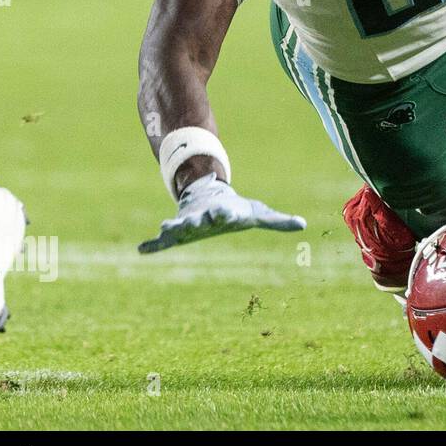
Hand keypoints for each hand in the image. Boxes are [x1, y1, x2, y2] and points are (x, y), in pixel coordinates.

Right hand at [138, 174, 305, 253]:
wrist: (209, 195)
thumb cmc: (236, 208)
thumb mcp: (257, 213)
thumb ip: (278, 221)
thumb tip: (304, 225)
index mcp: (223, 212)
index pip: (225, 213)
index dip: (225, 213)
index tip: (224, 213)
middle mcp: (203, 217)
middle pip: (199, 219)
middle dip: (196, 221)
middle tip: (193, 221)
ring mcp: (188, 223)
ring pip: (177, 227)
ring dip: (171, 229)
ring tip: (163, 230)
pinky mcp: (177, 231)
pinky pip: (161, 241)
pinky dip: (151, 245)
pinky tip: (141, 250)